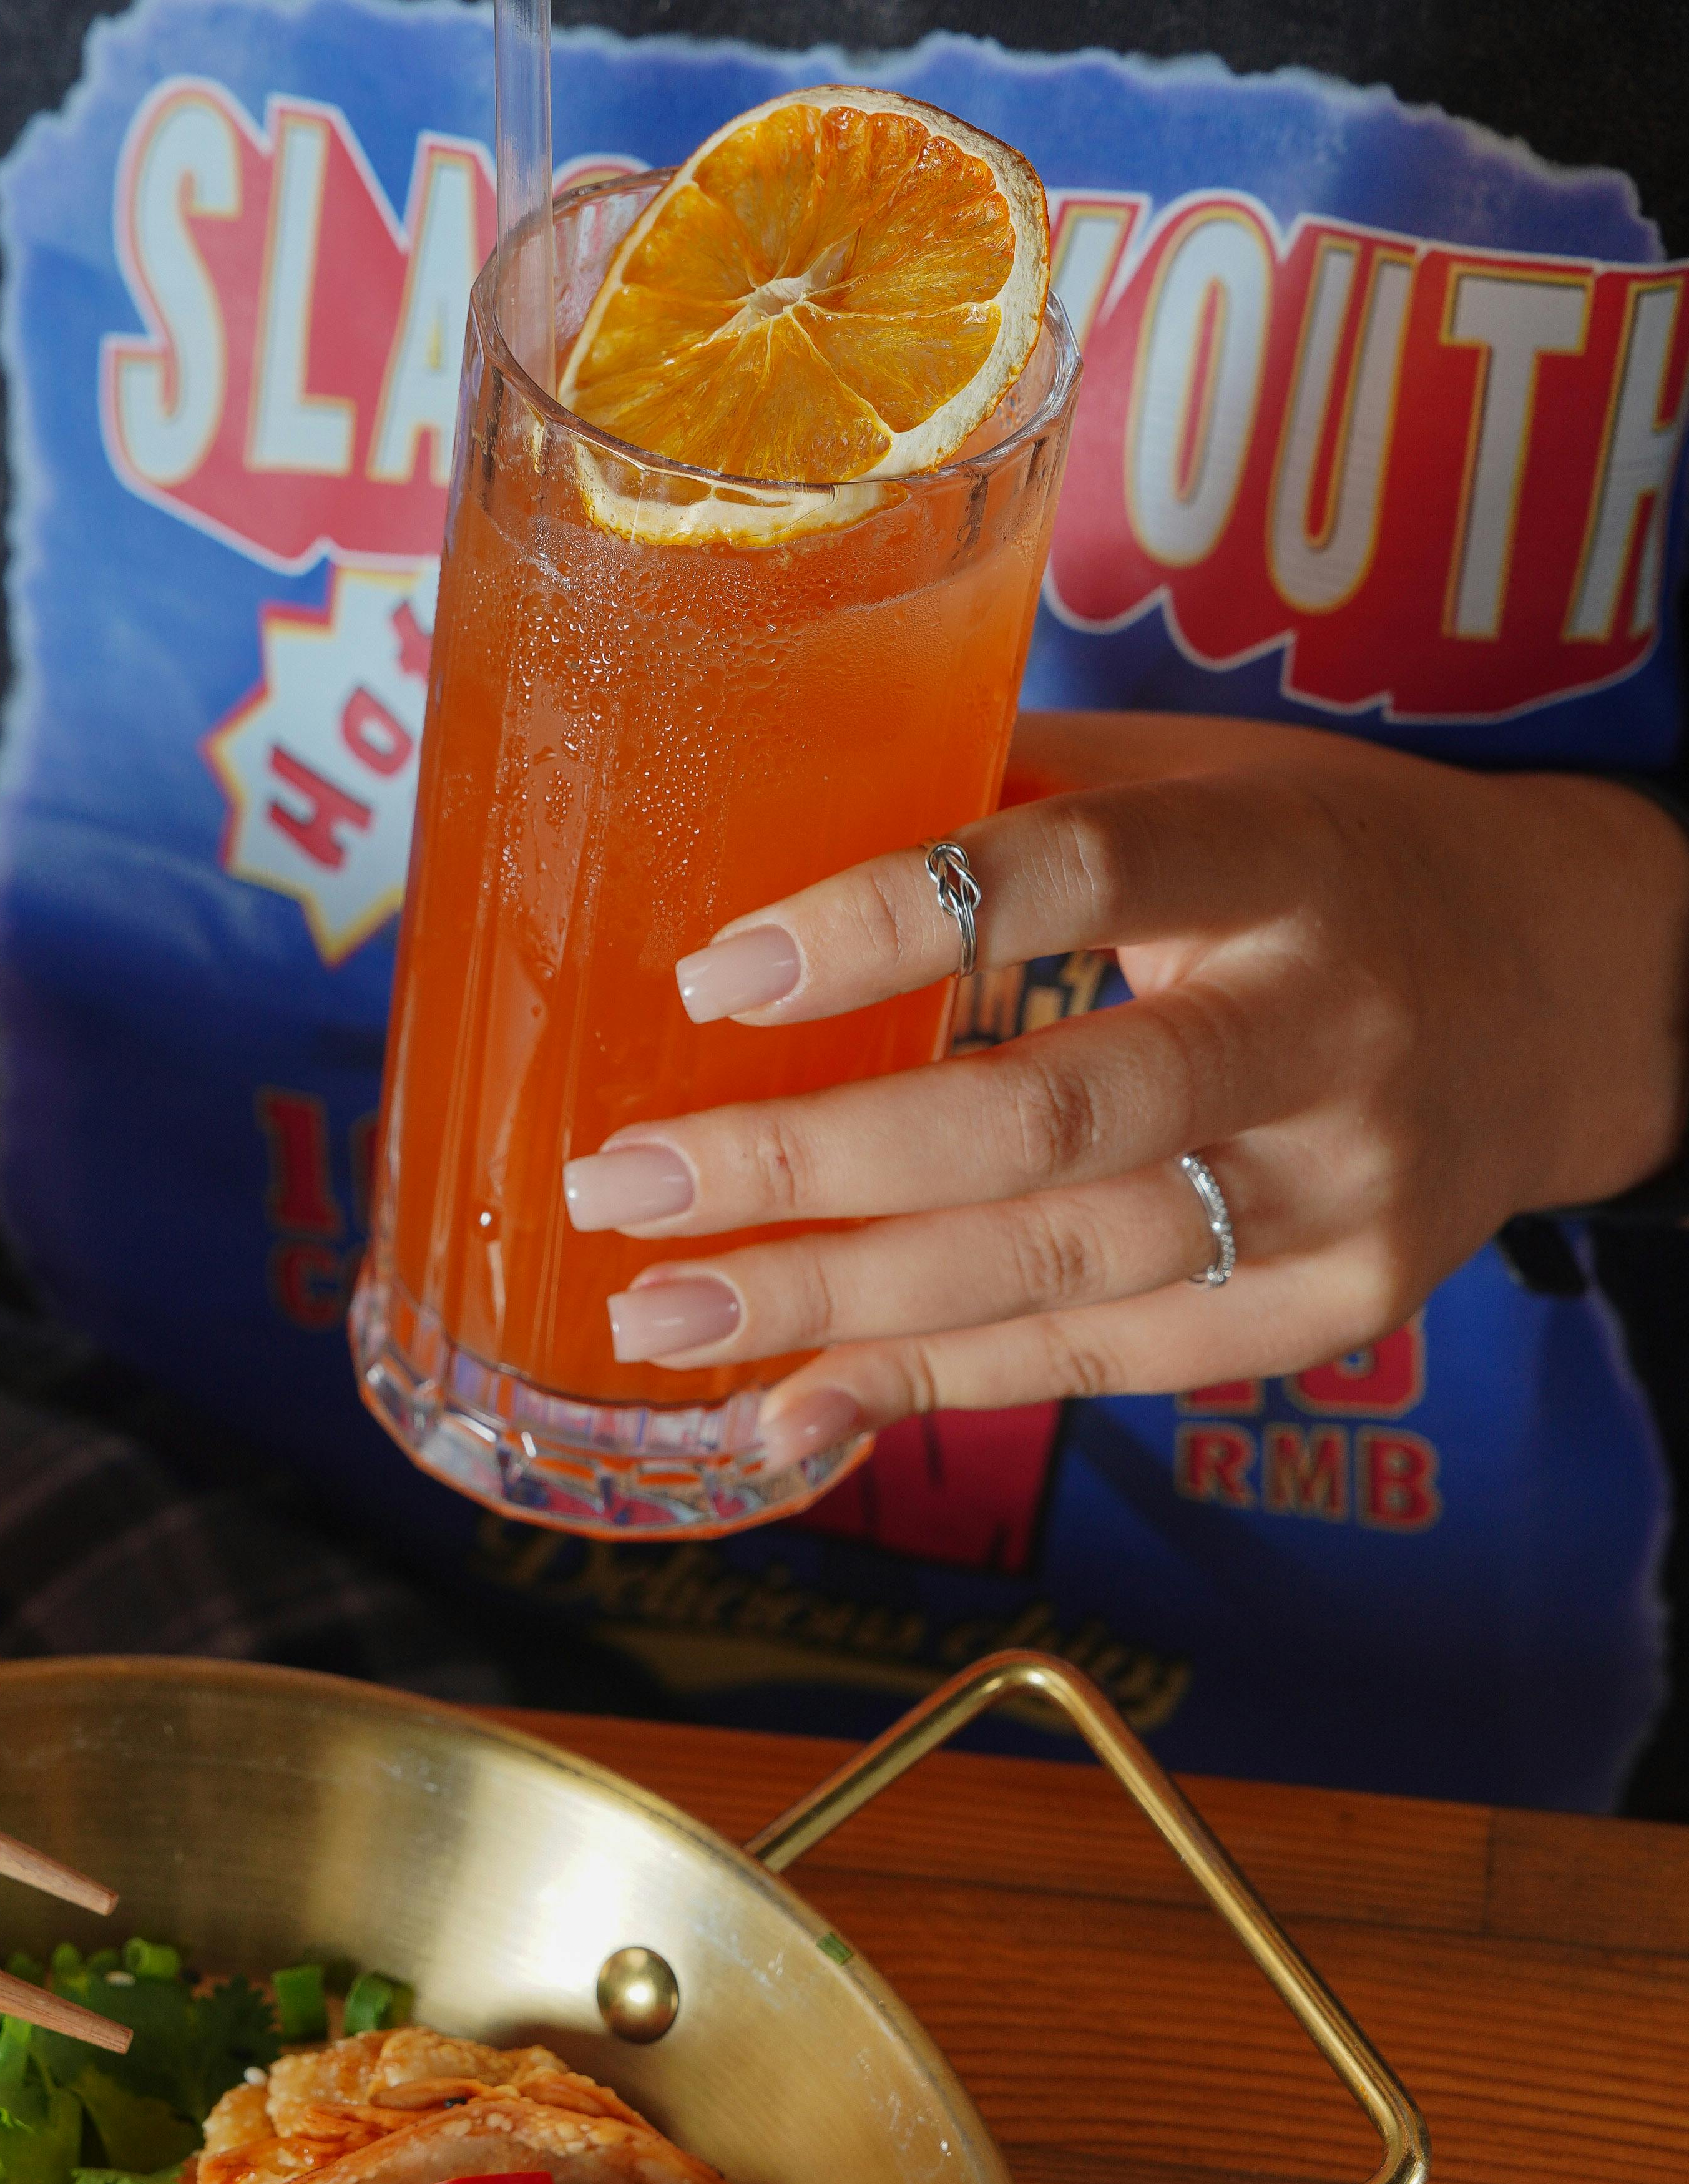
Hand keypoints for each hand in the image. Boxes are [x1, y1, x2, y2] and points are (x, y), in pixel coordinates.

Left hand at [560, 711, 1688, 1470]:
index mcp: (1280, 859)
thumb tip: (745, 793)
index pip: (1073, 874)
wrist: (1561, 1006)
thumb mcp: (1199, 779)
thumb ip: (1001, 788)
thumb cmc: (1322, 868)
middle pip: (1042, 1120)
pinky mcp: (1326, 1315)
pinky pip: (1094, 1365)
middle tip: (622, 1185)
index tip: (710, 977)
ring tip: (654, 1314)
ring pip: (1050, 1271)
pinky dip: (926, 1389)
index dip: (885, 926)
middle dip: (807, 1168)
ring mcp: (1335, 1196)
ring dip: (831, 1305)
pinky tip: (785, 1404)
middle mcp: (1322, 1036)